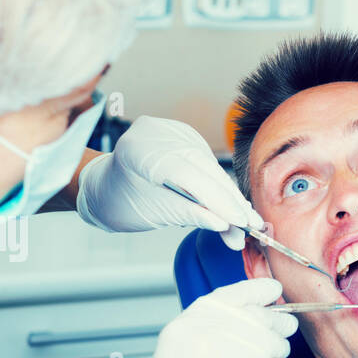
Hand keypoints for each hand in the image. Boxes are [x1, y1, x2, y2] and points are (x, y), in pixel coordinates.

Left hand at [76, 116, 263, 248]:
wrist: (106, 186)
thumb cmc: (121, 201)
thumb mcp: (154, 214)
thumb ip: (190, 215)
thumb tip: (224, 225)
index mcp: (137, 150)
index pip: (187, 174)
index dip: (217, 199)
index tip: (239, 221)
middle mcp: (154, 133)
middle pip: (203, 168)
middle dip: (229, 200)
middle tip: (250, 227)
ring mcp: (169, 130)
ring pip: (210, 165)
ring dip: (229, 195)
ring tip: (243, 222)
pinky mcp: (182, 134)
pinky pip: (208, 162)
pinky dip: (219, 185)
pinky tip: (231, 204)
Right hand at [106, 278, 297, 357]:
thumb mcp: (178, 357)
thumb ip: (210, 332)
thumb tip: (254, 315)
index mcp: (188, 327)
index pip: (233, 296)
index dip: (258, 290)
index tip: (273, 291)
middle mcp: (212, 337)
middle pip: (262, 319)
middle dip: (277, 326)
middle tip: (282, 332)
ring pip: (277, 345)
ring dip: (275, 357)